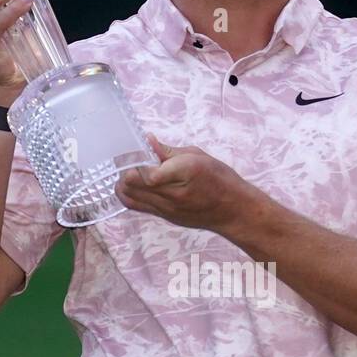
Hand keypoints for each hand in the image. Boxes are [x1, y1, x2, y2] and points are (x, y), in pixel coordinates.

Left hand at [115, 135, 251, 234]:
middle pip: (132, 184)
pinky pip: (137, 206)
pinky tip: (132, 185)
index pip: (147, 171)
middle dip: (126, 169)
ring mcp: (167, 209)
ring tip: (130, 172)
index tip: (136, 152)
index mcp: (185, 172)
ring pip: (129, 196)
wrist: (232, 210)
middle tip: (129, 161)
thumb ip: (169, 151)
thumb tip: (147, 140)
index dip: (137, 160)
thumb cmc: (219, 179)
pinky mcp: (165, 217)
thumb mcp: (198, 156)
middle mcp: (173, 194)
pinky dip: (129, 194)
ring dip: (125, 183)